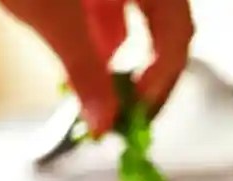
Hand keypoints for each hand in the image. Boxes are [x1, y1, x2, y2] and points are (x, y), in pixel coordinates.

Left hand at [0, 0, 193, 133]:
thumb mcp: (54, 16)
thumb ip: (86, 71)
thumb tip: (103, 118)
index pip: (178, 35)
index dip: (161, 83)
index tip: (135, 116)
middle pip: (163, 23)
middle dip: (142, 69)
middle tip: (120, 108)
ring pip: (135, 7)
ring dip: (117, 47)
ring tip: (93, 79)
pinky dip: (98, 21)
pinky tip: (77, 40)